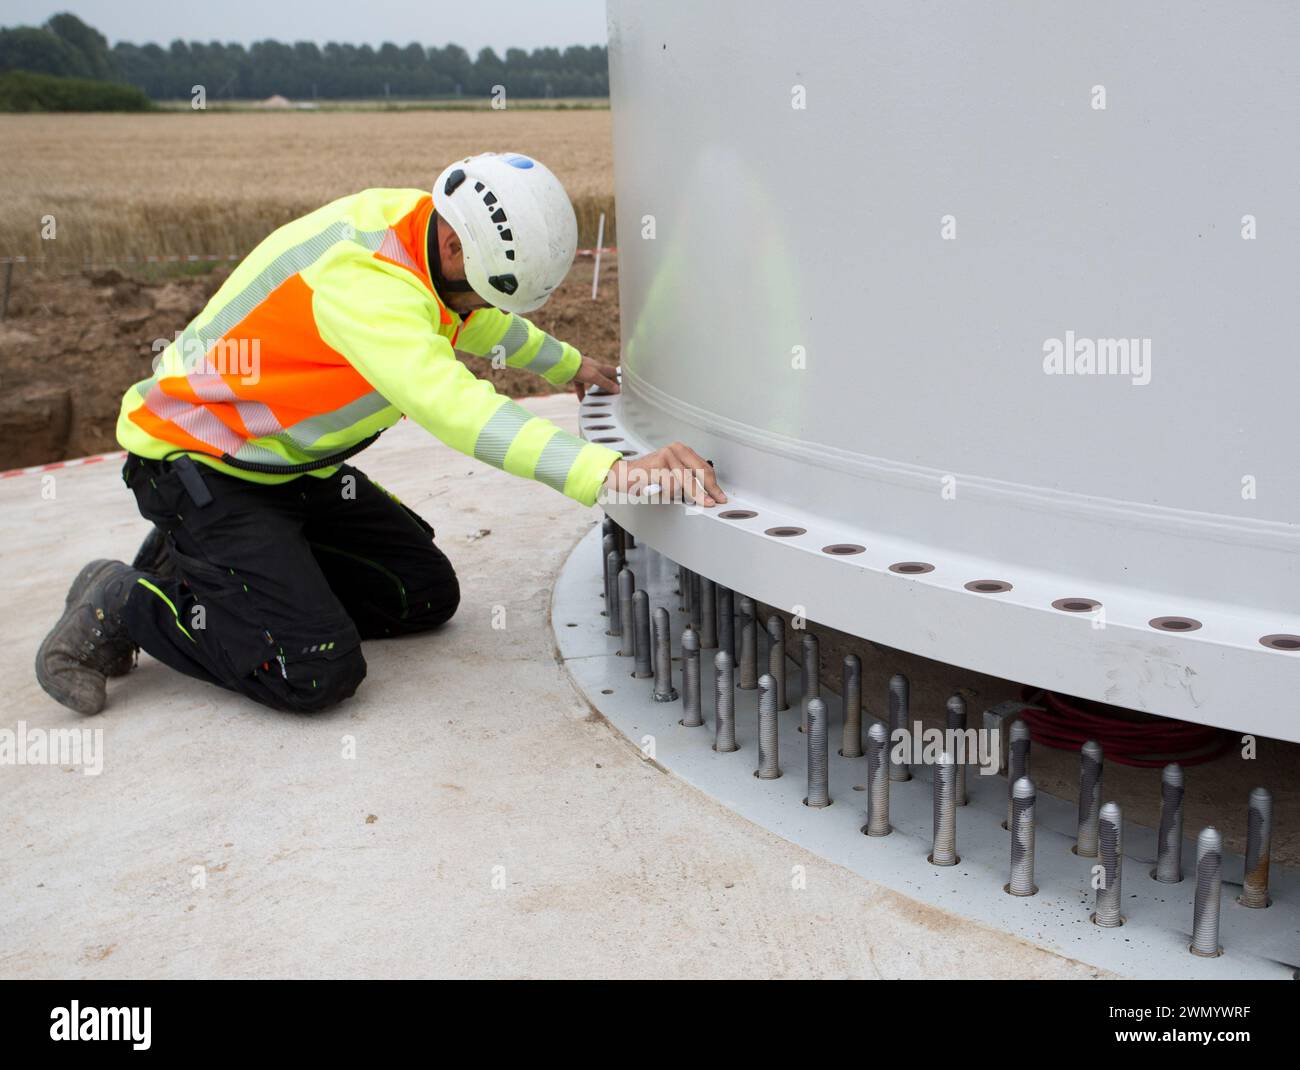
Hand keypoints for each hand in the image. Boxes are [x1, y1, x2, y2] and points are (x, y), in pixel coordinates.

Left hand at [573, 355, 619, 399]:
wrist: (565, 363)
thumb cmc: (581, 368)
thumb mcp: (596, 377)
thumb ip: (606, 384)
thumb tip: (617, 390)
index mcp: (601, 368)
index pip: (613, 373)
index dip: (615, 381)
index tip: (616, 390)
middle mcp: (595, 368)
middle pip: (604, 377)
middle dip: (606, 385)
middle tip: (608, 394)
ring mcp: (586, 371)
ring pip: (593, 381)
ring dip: (595, 389)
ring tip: (597, 398)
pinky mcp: (577, 375)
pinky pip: (581, 386)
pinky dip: (582, 393)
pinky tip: (582, 400)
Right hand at [603, 441, 727, 506]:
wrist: (623, 475)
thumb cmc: (647, 477)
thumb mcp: (671, 476)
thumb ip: (687, 479)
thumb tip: (706, 493)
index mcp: (682, 450)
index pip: (704, 467)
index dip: (713, 484)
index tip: (719, 496)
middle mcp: (676, 450)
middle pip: (700, 472)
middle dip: (707, 491)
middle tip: (711, 502)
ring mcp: (666, 456)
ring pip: (686, 480)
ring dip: (686, 494)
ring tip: (676, 497)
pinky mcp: (657, 465)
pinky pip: (671, 484)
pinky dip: (668, 493)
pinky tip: (660, 491)